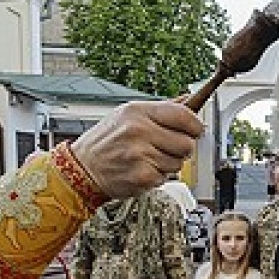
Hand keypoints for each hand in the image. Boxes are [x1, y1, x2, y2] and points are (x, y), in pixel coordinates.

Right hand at [70, 102, 202, 198]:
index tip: (196, 130)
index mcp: (137, 112)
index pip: (183, 115)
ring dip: (168, 164)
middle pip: (186, 143)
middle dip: (182, 148)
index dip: (195, 125)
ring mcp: (140, 154)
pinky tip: (141, 170)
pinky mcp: (142, 176)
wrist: (82, 168)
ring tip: (148, 159)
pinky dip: (157, 177)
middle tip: (166, 147)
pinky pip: (166, 177)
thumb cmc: (106, 141)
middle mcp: (139, 131)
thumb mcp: (127, 114)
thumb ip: (160, 109)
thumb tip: (188, 100)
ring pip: (178, 163)